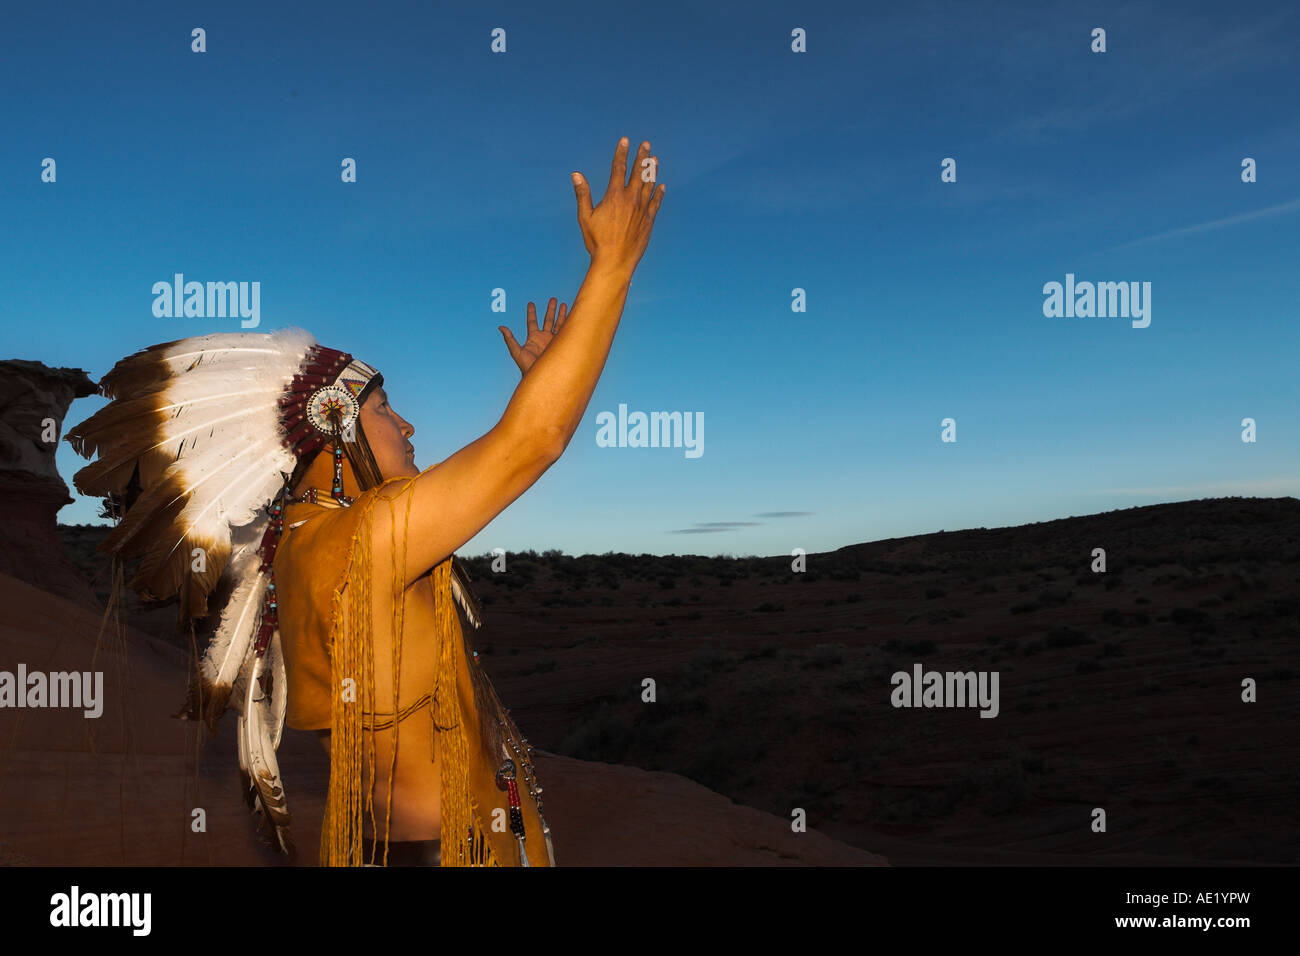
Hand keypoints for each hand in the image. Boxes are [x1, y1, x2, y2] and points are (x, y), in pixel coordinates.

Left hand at [499, 297, 566, 376]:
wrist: (542, 377)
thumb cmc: (527, 367)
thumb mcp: (517, 352)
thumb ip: (509, 340)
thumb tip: (501, 327)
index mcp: (533, 338)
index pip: (532, 322)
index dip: (531, 313)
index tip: (531, 303)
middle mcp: (544, 338)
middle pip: (548, 320)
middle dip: (550, 309)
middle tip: (553, 299)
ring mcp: (554, 340)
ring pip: (558, 323)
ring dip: (561, 314)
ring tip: (563, 304)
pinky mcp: (562, 344)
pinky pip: (566, 331)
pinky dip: (569, 323)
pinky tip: (572, 315)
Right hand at [571, 136, 664, 275]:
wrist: (615, 262)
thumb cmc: (597, 241)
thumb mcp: (585, 217)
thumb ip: (582, 194)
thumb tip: (576, 175)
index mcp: (614, 196)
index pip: (619, 168)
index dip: (622, 152)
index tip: (625, 140)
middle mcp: (631, 199)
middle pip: (638, 173)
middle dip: (642, 157)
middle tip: (646, 144)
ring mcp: (642, 210)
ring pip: (649, 185)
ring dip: (652, 171)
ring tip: (655, 160)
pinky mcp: (649, 221)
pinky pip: (656, 203)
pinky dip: (658, 193)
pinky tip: (661, 186)